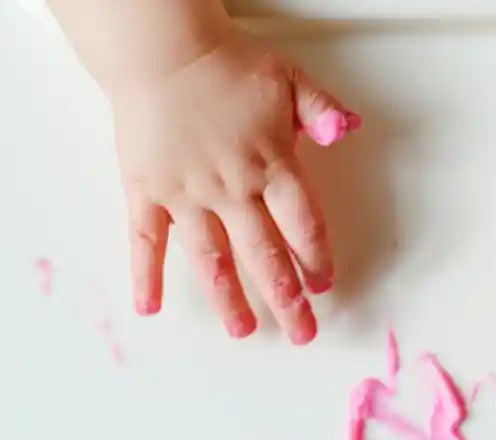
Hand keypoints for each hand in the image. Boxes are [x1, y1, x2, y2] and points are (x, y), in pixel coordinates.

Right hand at [112, 25, 359, 343]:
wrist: (163, 49)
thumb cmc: (227, 64)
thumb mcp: (289, 80)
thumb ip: (322, 111)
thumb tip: (349, 131)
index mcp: (271, 165)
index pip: (302, 224)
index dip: (315, 259)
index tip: (322, 286)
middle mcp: (232, 188)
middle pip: (264, 254)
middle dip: (286, 298)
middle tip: (301, 333)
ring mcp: (187, 194)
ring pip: (212, 258)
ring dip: (228, 298)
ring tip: (242, 331)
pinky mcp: (147, 191)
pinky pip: (146, 240)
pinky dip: (145, 275)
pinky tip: (149, 307)